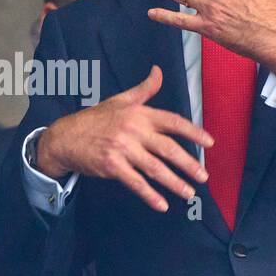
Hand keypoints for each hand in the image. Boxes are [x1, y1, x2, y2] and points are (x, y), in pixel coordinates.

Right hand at [34, 65, 212, 212]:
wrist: (65, 137)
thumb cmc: (95, 119)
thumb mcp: (120, 100)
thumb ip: (144, 89)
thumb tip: (158, 71)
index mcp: (139, 113)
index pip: (172, 122)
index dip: (193, 132)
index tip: (209, 143)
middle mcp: (133, 130)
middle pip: (168, 148)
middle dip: (189, 164)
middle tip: (204, 176)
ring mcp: (122, 149)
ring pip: (155, 168)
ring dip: (174, 183)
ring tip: (189, 193)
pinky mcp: (112, 166)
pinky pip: (136, 183)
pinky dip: (150, 195)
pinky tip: (162, 205)